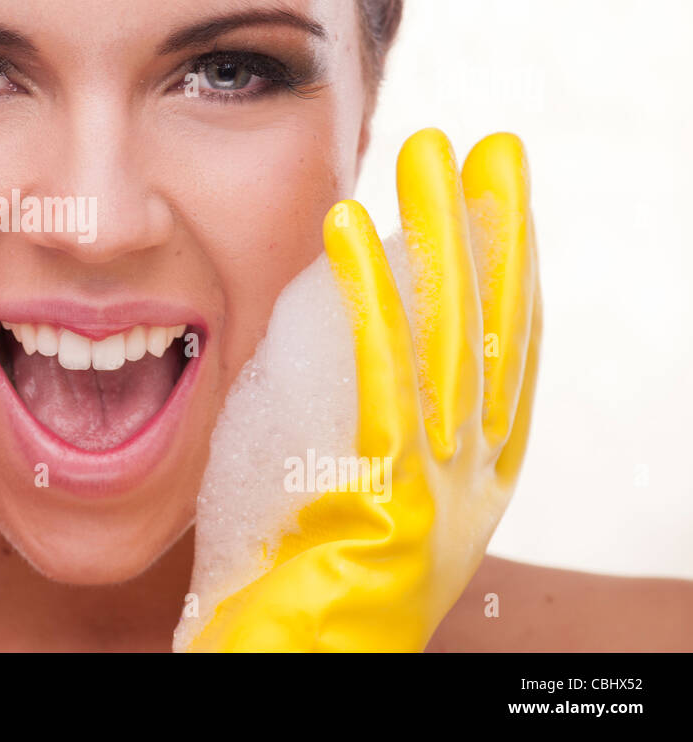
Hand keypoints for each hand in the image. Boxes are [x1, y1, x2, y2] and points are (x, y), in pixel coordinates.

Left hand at [188, 129, 540, 651]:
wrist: (293, 661)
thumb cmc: (300, 580)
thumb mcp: (352, 482)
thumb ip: (366, 409)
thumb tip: (345, 321)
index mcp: (471, 473)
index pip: (504, 350)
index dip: (514, 264)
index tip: (504, 194)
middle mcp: (472, 473)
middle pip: (492, 328)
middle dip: (496, 230)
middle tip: (491, 147)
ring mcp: (435, 484)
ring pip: (447, 335)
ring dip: (441, 234)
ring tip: (431, 153)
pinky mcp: (382, 493)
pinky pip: (376, 375)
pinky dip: (367, 294)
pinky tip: (351, 226)